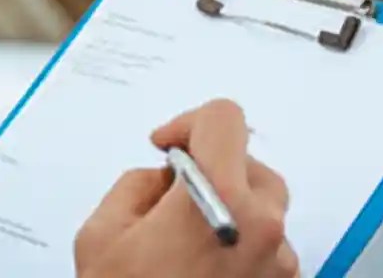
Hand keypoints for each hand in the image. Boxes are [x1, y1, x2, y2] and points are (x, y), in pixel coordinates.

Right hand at [75, 100, 297, 277]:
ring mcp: (279, 266)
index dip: (189, 123)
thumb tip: (163, 179)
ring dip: (229, 212)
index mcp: (221, 198)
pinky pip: (268, 252)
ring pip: (263, 211)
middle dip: (211, 172)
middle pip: (250, 165)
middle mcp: (263, 228)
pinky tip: (201, 273)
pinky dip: (240, 251)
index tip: (167, 147)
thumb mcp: (103, 232)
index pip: (224, 120)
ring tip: (184, 246)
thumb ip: (137, 184)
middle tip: (169, 198)